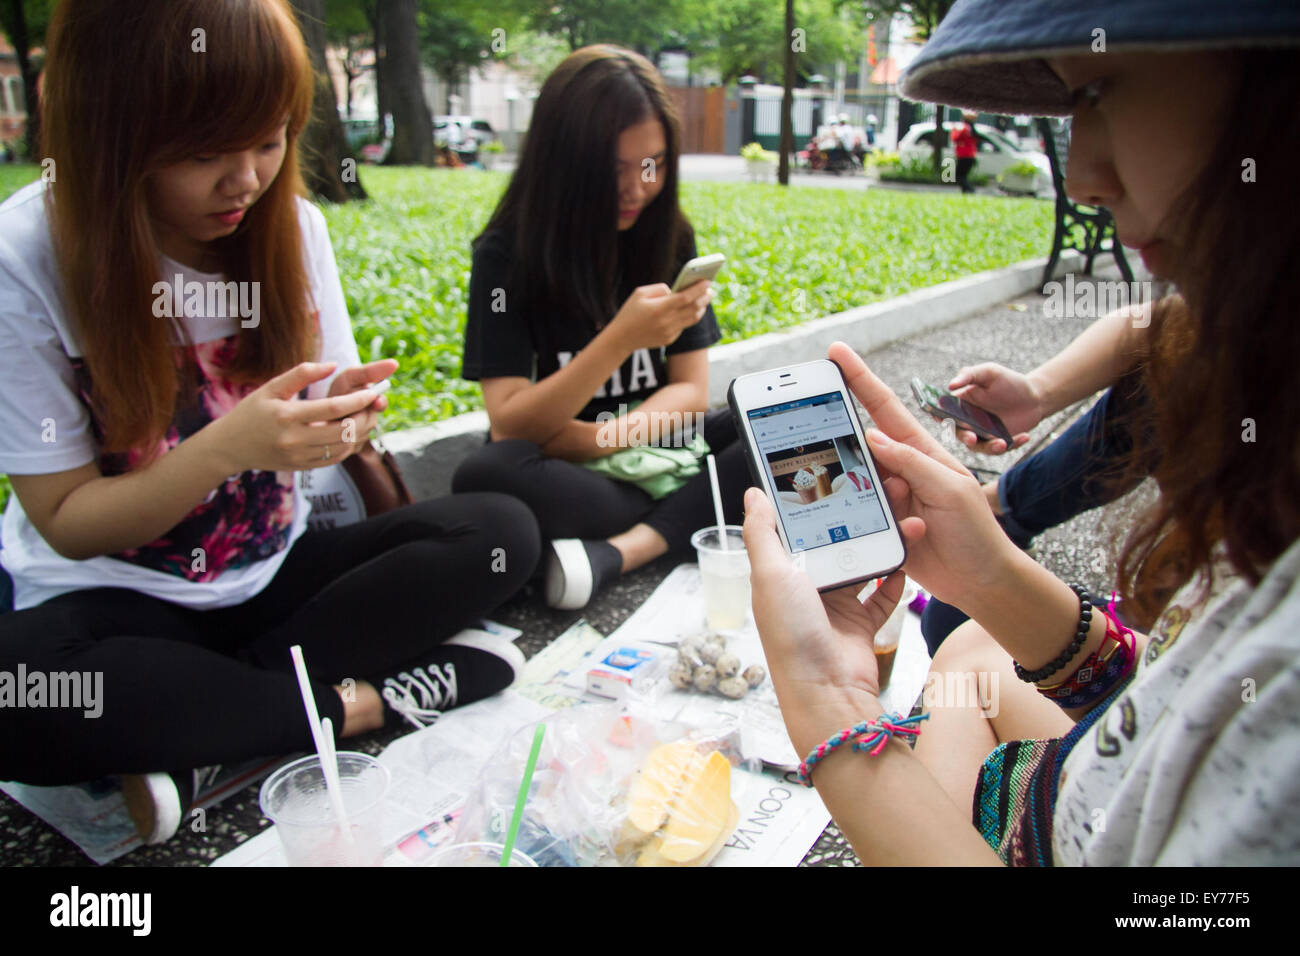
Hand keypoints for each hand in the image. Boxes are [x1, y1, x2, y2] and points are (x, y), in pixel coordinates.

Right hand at [205, 362, 388, 473]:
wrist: (230, 447)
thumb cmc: (252, 411)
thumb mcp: (271, 387)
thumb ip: (302, 374)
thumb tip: (333, 365)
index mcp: (286, 415)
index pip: (332, 408)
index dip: (357, 399)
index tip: (372, 391)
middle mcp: (294, 439)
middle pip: (344, 431)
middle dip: (365, 417)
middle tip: (375, 404)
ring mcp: (299, 456)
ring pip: (343, 447)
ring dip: (361, 432)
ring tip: (367, 416)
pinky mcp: (302, 467)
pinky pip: (336, 458)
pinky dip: (349, 445)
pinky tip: (352, 431)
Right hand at [608, 281, 712, 352]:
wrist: (621, 338)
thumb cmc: (630, 312)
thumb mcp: (639, 293)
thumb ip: (659, 288)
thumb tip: (675, 289)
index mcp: (659, 308)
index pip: (685, 297)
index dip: (698, 289)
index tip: (707, 281)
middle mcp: (667, 321)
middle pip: (694, 308)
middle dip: (705, 297)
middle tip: (710, 289)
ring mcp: (670, 332)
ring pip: (693, 319)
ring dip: (701, 308)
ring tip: (704, 299)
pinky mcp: (669, 339)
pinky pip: (684, 326)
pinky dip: (689, 316)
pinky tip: (691, 309)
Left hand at [744, 488, 904, 713]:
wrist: (826, 691)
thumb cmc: (791, 634)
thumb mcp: (770, 575)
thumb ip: (762, 533)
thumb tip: (754, 494)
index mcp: (780, 576)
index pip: (793, 532)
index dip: (808, 506)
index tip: (828, 475)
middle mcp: (806, 590)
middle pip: (831, 545)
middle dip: (852, 521)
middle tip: (874, 492)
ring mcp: (835, 608)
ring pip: (860, 565)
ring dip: (877, 545)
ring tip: (895, 518)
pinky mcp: (861, 625)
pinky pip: (881, 596)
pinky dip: (893, 580)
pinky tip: (903, 558)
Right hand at [829, 342, 1017, 609]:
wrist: (982, 581)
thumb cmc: (976, 532)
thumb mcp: (949, 490)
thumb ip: (912, 462)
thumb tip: (872, 436)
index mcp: (921, 452)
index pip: (884, 407)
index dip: (860, 378)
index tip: (836, 353)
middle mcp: (902, 470)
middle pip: (860, 441)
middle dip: (842, 436)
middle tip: (826, 433)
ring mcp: (890, 497)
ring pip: (855, 481)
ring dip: (863, 493)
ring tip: (904, 512)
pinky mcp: (883, 524)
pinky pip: (859, 513)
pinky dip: (868, 520)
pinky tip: (899, 531)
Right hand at [945, 362, 1039, 453]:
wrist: (1034, 396)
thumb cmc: (1008, 381)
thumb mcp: (989, 372)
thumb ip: (969, 375)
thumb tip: (950, 385)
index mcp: (960, 406)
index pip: (943, 413)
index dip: (938, 416)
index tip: (941, 419)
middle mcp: (968, 423)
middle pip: (960, 434)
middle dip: (965, 438)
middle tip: (972, 437)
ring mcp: (983, 435)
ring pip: (980, 447)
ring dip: (990, 448)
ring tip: (1003, 443)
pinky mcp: (999, 443)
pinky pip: (1002, 449)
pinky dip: (1013, 444)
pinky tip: (1025, 436)